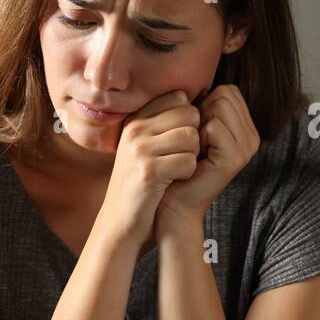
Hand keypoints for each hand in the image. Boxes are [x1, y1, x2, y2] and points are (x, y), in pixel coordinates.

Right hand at [99, 89, 203, 250]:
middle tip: (180, 157)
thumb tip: (199, 99)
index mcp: (136, 119)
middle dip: (195, 137)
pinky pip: (188, 161)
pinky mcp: (148, 171)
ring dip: (192, 156)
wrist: (120, 221)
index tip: (180, 141)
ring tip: (176, 170)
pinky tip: (173, 181)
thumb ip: (165, 123)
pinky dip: (188, 173)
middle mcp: (135, 129)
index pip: (179, 97)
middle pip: (190, 114)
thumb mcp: (146, 147)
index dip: (190, 118)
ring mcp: (140, 149)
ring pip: (192, 136)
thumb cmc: (142, 183)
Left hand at [155, 84, 259, 232]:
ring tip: (195, 149)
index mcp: (246, 129)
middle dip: (202, 112)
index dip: (205, 104)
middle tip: (195, 142)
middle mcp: (252, 137)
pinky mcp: (235, 158)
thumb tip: (201, 82)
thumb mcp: (196, 130)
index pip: (228, 90)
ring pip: (219, 106)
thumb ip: (205, 105)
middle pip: (224, 94)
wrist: (174, 203)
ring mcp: (247, 148)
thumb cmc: (180, 165)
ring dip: (198, 124)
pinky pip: (212, 126)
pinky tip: (195, 158)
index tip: (197, 131)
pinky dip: (196, 138)